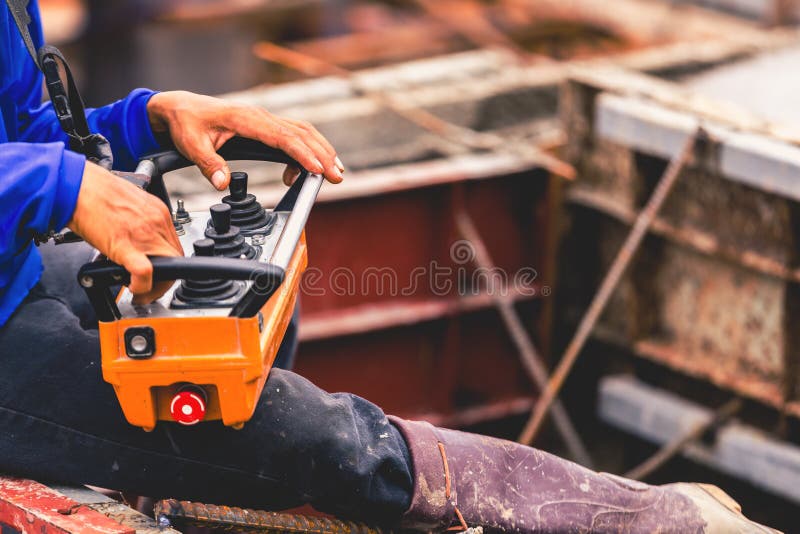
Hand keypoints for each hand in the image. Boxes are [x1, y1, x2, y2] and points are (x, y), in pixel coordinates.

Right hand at [68, 161, 183, 302]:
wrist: (75, 185)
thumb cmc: (95, 192)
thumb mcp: (130, 203)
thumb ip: (142, 221)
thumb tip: (140, 239)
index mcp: (158, 212)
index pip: (174, 244)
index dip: (170, 263)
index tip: (160, 271)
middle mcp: (156, 223)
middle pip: (176, 258)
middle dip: (167, 278)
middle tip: (153, 287)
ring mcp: (143, 235)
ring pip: (166, 268)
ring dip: (156, 285)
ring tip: (142, 291)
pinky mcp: (125, 246)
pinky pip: (144, 272)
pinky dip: (142, 285)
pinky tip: (133, 288)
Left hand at [147, 91, 343, 189]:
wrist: (182, 108)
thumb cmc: (187, 123)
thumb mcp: (191, 145)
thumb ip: (208, 164)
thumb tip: (223, 183)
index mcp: (246, 118)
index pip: (283, 137)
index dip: (302, 154)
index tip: (317, 169)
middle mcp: (261, 116)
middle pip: (301, 133)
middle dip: (322, 155)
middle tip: (338, 176)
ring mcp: (266, 119)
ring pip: (303, 132)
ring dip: (322, 150)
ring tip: (336, 171)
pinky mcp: (267, 126)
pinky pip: (294, 134)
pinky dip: (309, 149)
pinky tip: (310, 169)